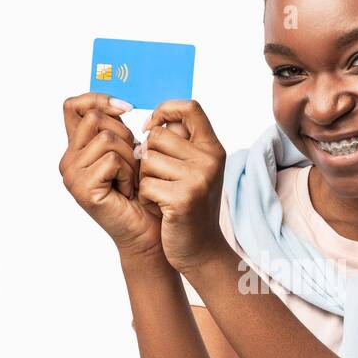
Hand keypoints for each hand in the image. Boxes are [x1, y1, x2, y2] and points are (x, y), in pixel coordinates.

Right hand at [58, 92, 161, 260]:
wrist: (147, 231)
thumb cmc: (143, 193)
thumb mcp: (131, 151)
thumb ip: (118, 127)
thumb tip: (122, 102)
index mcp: (77, 148)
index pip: (73, 105)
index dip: (98, 99)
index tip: (126, 108)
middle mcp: (69, 160)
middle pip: (95, 118)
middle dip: (124, 135)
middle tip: (133, 162)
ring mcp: (72, 175)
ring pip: (107, 138)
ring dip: (130, 157)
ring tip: (131, 179)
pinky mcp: (82, 188)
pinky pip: (112, 159)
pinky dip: (129, 173)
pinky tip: (129, 191)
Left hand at [136, 99, 229, 274]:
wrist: (201, 250)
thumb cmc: (190, 207)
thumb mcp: (193, 171)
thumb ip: (180, 145)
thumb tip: (151, 125)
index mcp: (213, 148)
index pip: (190, 107)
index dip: (165, 110)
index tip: (151, 128)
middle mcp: (210, 160)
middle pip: (157, 136)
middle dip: (147, 157)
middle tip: (159, 180)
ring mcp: (199, 179)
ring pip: (147, 161)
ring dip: (144, 180)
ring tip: (160, 196)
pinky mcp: (183, 198)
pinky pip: (145, 184)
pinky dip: (145, 198)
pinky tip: (159, 209)